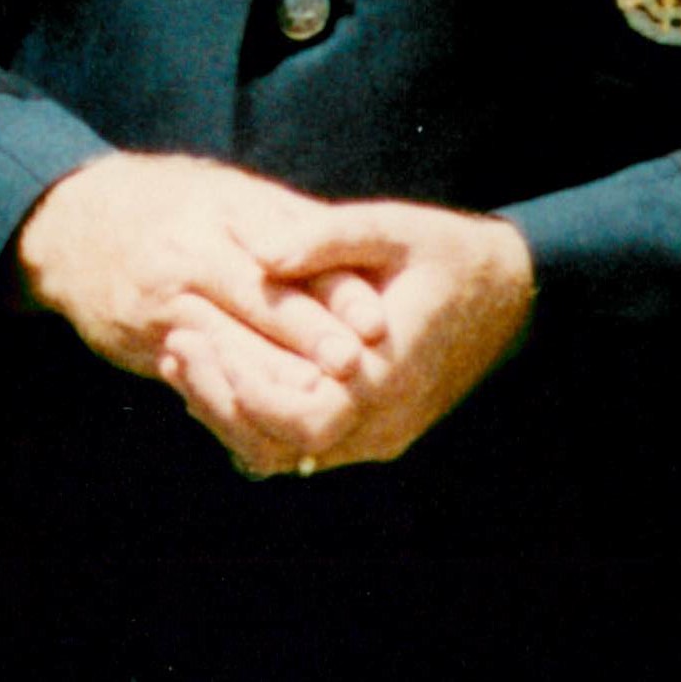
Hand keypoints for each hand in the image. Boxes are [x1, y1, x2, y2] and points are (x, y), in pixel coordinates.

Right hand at [9, 152, 386, 467]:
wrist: (69, 223)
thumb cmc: (171, 204)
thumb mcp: (228, 195)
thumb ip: (292, 228)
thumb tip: (362, 267)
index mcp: (213, 222)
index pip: (283, 262)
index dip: (330, 296)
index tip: (372, 323)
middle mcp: (184, 265)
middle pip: (257, 310)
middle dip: (308, 344)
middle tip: (357, 371)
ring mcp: (159, 310)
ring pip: (227, 354)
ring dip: (276, 381)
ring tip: (320, 401)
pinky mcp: (141, 346)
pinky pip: (194, 377)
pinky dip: (232, 396)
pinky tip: (266, 413)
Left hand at [173, 201, 534, 477]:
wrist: (507, 291)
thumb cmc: (445, 254)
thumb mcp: (391, 228)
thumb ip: (323, 237)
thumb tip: (256, 250)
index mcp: (388, 379)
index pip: (303, 421)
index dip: (242, 391)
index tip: (196, 340)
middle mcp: (383, 423)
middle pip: (281, 447)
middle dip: (218, 399)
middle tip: (174, 341)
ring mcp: (378, 433)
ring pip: (285, 453)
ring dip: (228, 411)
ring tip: (179, 353)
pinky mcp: (369, 427)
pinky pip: (300, 441)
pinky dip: (253, 413)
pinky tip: (215, 367)